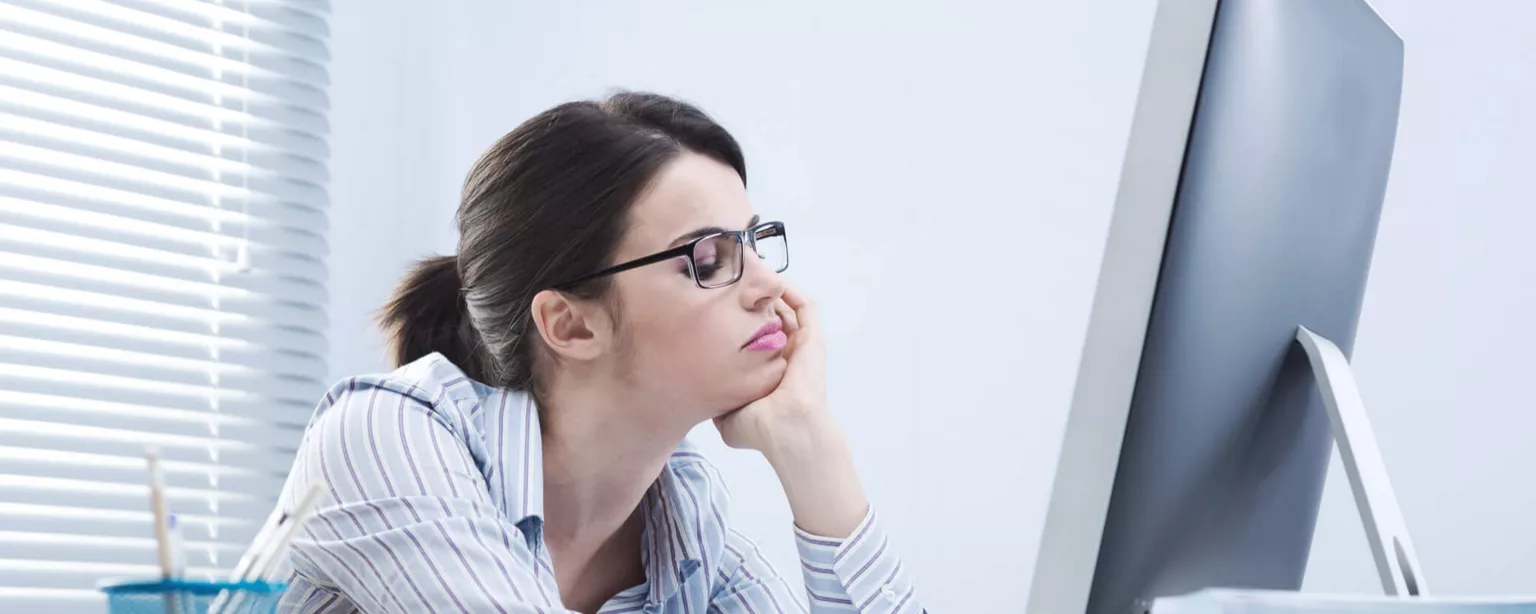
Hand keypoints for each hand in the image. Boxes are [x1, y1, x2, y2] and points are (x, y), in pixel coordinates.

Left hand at [714, 286, 868, 537]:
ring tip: (752, 273)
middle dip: (754, 301)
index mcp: (768, 372)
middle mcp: (786, 356)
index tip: (717, 308)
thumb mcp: (727, 418)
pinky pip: (806, 307)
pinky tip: (771, 281)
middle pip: (771, 319)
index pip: (755, 338)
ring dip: (771, 292)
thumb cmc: (759, 427)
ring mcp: (801, 347)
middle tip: (732, 283)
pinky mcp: (813, 340)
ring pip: (788, 310)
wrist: (785, 429)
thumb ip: (717, 404)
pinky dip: (791, 292)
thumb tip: (702, 399)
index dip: (739, 321)